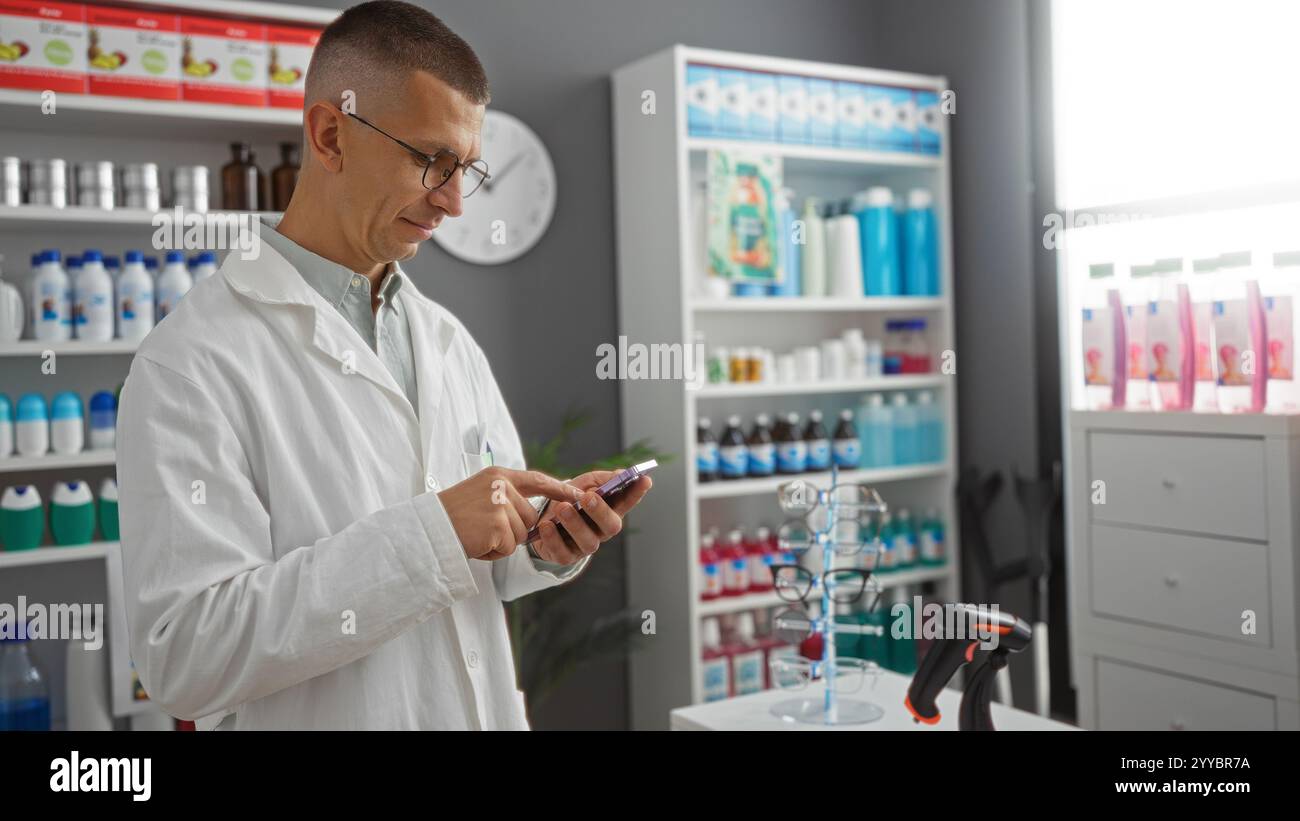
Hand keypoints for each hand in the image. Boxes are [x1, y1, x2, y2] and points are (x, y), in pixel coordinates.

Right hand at [438, 467, 581, 560]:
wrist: (428, 529)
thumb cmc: (451, 515)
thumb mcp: (480, 493)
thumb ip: (506, 497)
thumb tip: (534, 516)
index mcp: (499, 475)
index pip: (537, 480)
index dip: (559, 490)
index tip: (579, 495)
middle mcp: (502, 486)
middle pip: (530, 517)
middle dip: (512, 530)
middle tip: (482, 528)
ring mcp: (500, 505)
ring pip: (521, 535)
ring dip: (502, 542)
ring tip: (477, 534)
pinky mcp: (498, 526)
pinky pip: (509, 547)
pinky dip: (494, 553)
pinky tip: (476, 543)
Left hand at [530, 469, 652, 565]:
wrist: (543, 518)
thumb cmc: (570, 499)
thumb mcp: (585, 484)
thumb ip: (602, 480)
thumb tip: (620, 473)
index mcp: (609, 511)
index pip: (628, 502)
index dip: (637, 493)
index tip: (645, 479)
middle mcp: (602, 531)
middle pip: (611, 526)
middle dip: (600, 511)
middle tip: (587, 497)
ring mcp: (585, 546)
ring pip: (588, 542)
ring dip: (575, 524)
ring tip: (562, 508)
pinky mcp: (566, 557)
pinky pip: (562, 552)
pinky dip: (553, 538)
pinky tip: (546, 525)